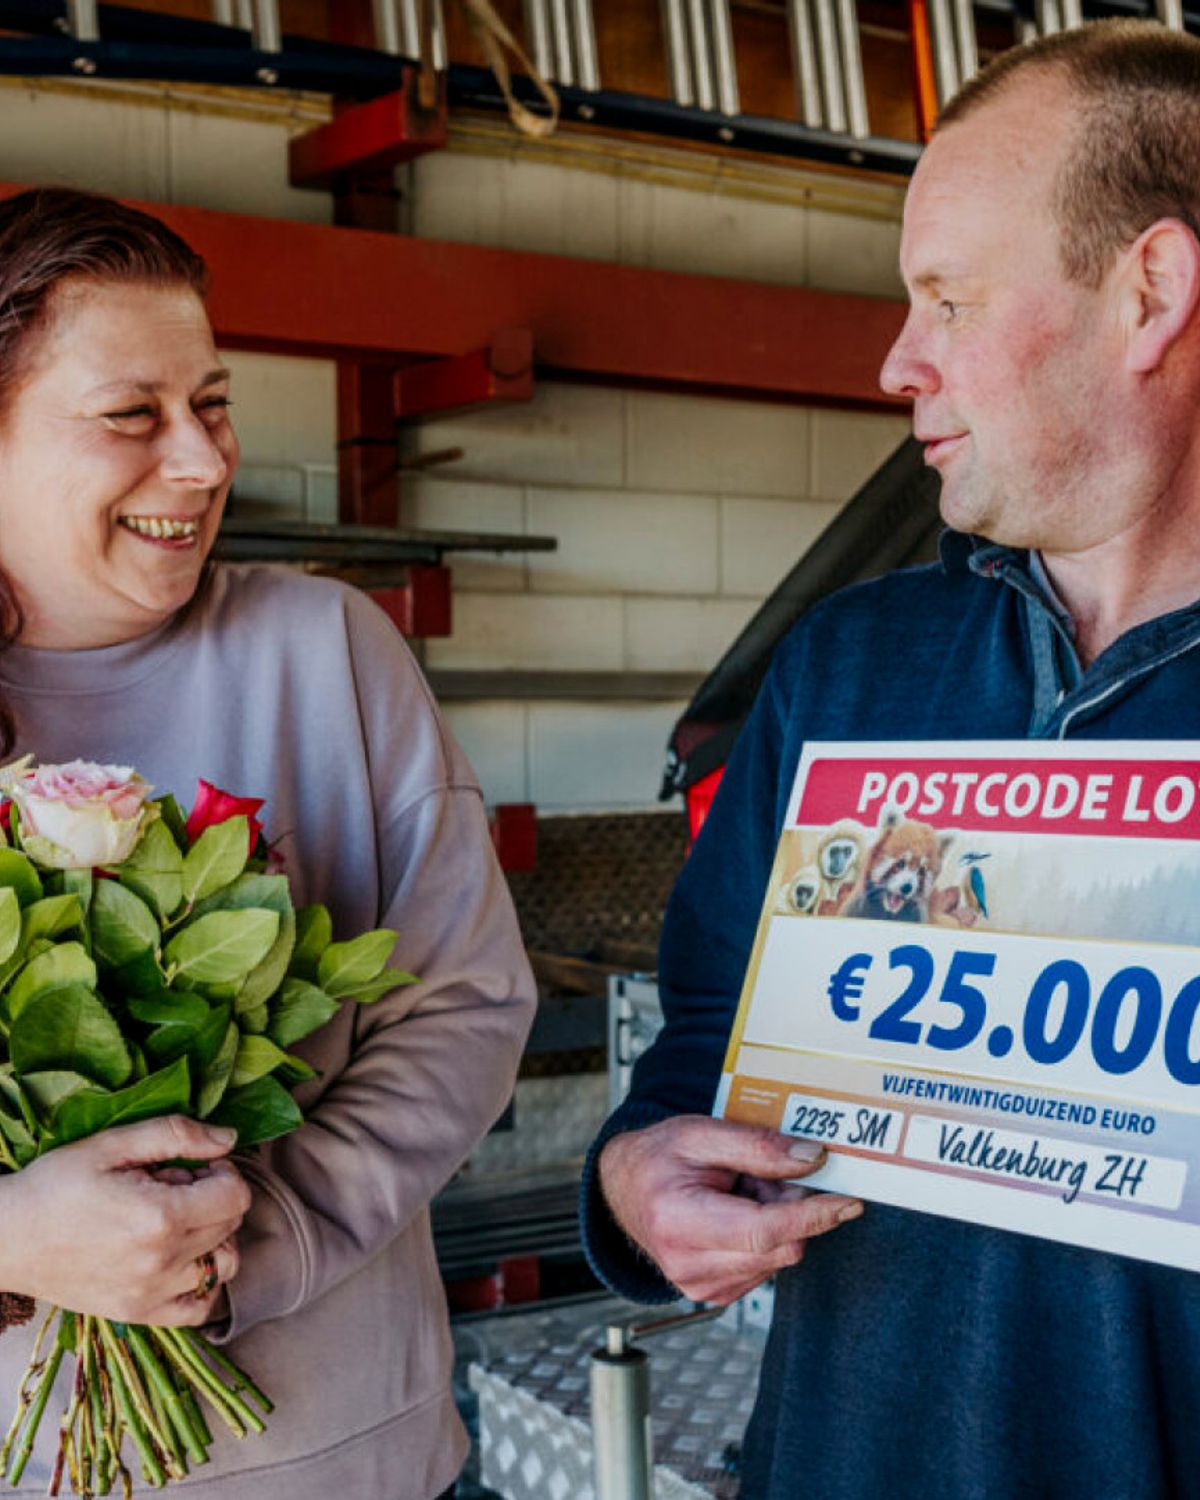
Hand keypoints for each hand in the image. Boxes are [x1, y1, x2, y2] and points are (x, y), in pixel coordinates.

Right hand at [0, 1116, 250, 1325]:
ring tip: (178, 1222)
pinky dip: (204, 1284)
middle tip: (174, 1189)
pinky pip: (199, 1308)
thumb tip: (229, 1138)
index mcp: (161, 1217)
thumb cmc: (56, 1185)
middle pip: (232, 1225)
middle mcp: (163, 1261)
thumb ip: (176, 1135)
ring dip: (216, 1239)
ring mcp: (151, 1294)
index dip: (223, 1172)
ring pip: (225, 1265)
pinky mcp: (138, 1314)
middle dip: (214, 1199)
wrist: (8, 1237)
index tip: (194, 1167)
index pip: (236, 1194)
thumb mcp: (112, 1144)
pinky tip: (182, 1259)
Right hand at [598, 1115, 862, 1303]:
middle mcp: (689, 1265)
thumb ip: (759, 1146)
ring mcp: (700, 1287)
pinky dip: (766, 1238)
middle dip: (793, 1209)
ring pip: (778, 1259)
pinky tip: (740, 1212)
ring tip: (745, 1190)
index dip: (812, 1217)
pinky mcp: (713, 1293)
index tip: (849, 1202)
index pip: (764, 1232)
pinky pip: (765, 1267)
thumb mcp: (702, 1132)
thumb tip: (813, 1158)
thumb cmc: (658, 1156)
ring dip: (779, 1223)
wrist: (624, 1186)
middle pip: (780, 1248)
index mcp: (680, 1222)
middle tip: (772, 1173)